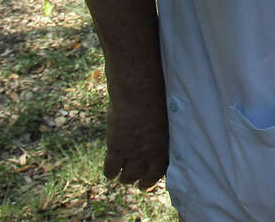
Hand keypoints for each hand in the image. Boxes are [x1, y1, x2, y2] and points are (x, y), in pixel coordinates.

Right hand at [102, 70, 168, 189]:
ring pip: (128, 176)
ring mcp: (132, 152)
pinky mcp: (116, 147)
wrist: (138, 92)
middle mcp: (149, 152)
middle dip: (139, 181)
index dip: (153, 177)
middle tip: (137, 182)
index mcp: (165, 145)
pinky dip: (110, 172)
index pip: (160, 170)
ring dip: (125, 178)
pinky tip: (110, 172)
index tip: (148, 181)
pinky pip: (111, 168)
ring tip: (123, 178)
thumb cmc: (155, 98)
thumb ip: (161, 133)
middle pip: (143, 175)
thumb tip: (159, 137)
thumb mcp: (164, 118)